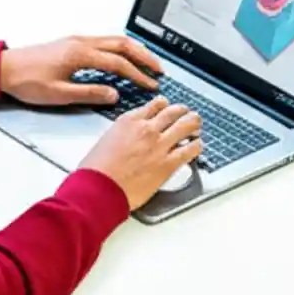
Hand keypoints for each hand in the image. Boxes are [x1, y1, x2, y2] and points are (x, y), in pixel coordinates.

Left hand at [0, 36, 161, 106]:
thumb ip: (89, 93)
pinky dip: (120, 49)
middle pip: (122, 44)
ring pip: (114, 40)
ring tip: (146, 62)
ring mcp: (77, 40)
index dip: (137, 74)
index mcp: (80, 54)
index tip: (150, 83)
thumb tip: (113, 94)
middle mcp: (81, 42)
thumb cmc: (26, 80)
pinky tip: (123, 58)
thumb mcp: (59, 94)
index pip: (118, 63)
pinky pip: (104, 41)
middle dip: (143, 56)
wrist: (3, 68)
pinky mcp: (72, 43)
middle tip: (158, 68)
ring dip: (133, 50)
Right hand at [80, 96, 202, 208]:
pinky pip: (190, 150)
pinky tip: (197, 146)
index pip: (155, 105)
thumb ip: (124, 134)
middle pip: (174, 111)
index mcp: (130, 121)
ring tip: (197, 126)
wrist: (98, 189)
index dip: (164, 106)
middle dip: (182, 112)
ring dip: (194, 124)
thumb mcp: (106, 140)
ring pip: (187, 125)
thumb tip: (132, 137)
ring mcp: (160, 145)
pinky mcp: (168, 164)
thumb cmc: (96, 170)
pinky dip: (196, 146)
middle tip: (186, 114)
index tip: (167, 108)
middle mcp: (147, 129)